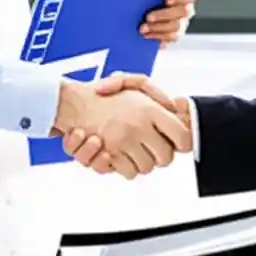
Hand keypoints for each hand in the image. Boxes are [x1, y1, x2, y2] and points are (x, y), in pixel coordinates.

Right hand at [53, 76, 190, 179]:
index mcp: (150, 110)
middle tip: (150, 147)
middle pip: (166, 158)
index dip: (181, 142)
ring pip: (147, 167)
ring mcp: (124, 142)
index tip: (175, 141)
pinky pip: (129, 172)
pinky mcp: (110, 155)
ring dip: (141, 161)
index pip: (183, 137)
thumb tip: (174, 107)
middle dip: (160, 156)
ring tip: (131, 148)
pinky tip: (119, 154)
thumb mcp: (133, 82)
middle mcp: (139, 127)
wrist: (72, 102)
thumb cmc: (103, 93)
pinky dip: (125, 167)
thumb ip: (156, 93)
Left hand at [141, 0, 197, 47]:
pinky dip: (158, 37)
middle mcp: (187, 9)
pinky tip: (147, 35)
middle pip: (183, 12)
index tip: (167, 0)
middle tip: (148, 17)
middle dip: (164, 15)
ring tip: (143, 28)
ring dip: (158, 28)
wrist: (145, 8)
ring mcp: (183, 23)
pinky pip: (170, 38)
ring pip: (177, 28)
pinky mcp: (176, 34)